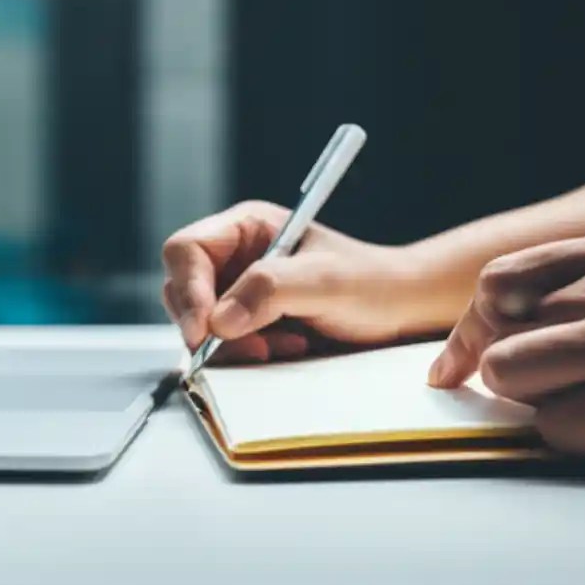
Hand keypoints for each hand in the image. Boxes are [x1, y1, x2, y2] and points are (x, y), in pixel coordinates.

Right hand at [160, 200, 433, 360]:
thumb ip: (269, 291)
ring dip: (232, 345)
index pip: (186, 251)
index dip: (188, 289)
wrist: (403, 311)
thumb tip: (219, 319)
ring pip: (199, 325)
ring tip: (281, 346)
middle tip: (252, 347)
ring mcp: (237, 293)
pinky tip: (285, 350)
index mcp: (245, 229)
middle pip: (182, 290)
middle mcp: (234, 258)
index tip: (204, 328)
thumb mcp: (324, 282)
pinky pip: (221, 347)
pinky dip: (246, 356)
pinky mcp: (246, 326)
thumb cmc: (372, 283)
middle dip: (208, 325)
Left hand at [428, 224, 584, 454]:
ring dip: (538, 400)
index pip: (500, 280)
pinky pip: (554, 425)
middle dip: (510, 369)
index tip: (458, 365)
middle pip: (493, 329)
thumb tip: (491, 335)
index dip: (472, 329)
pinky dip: (580, 435)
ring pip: (506, 373)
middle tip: (563, 386)